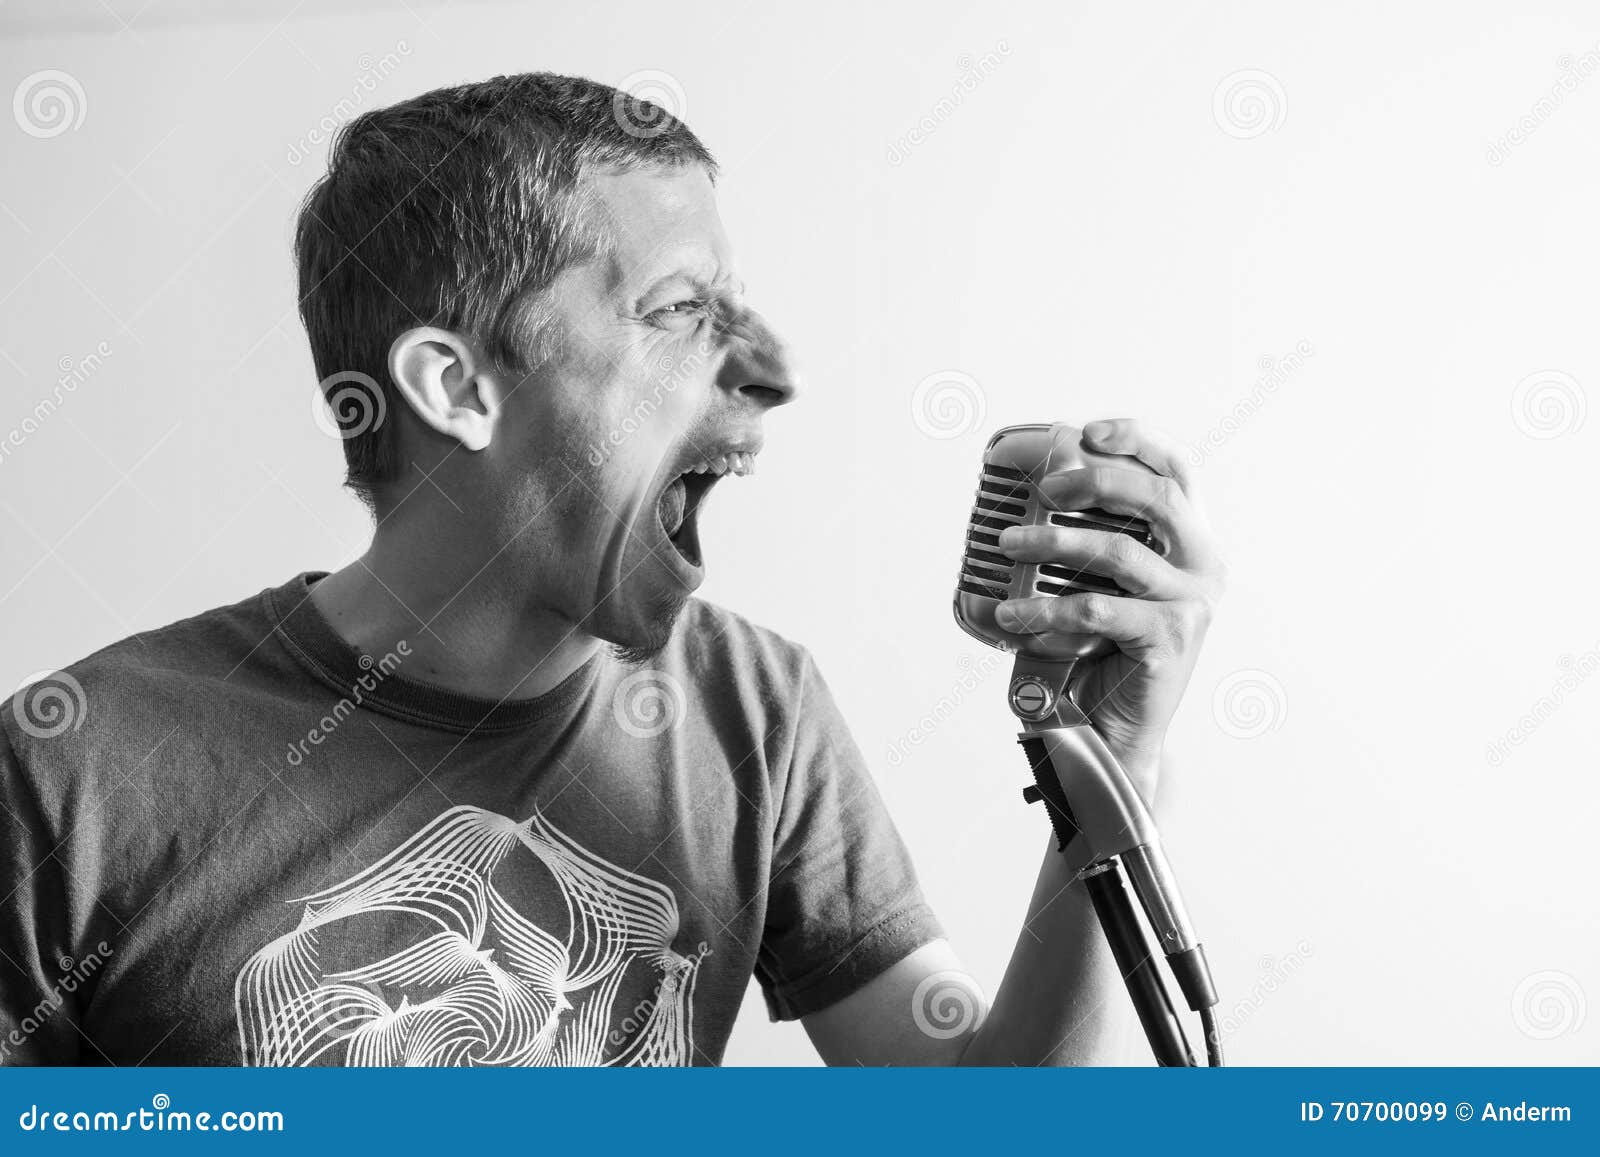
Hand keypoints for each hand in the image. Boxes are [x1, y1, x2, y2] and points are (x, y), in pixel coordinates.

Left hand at [991, 419, 1225, 794]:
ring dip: (1053, 541)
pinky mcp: (1170, 640)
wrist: (1111, 732)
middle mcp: (1204, 564)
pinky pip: (1096, 610)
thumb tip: (1026, 491)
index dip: (1136, 439)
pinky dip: (1045, 608)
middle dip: (1093, 480)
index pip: (1177, 470)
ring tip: (1006, 543)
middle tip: (1041, 489)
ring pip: (1119, 551)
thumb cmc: (1097, 652)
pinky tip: (1011, 612)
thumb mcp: (1097, 584)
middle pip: (1156, 496)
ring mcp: (1191, 603)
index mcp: (1192, 540)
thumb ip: (1088, 538)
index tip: (1085, 432)